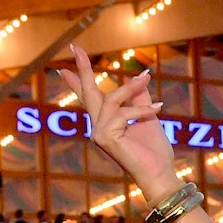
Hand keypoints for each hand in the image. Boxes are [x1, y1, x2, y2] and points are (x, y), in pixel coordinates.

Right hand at [58, 46, 178, 198]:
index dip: (78, 82)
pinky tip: (158, 108)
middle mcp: (98, 128)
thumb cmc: (155, 151)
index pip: (89, 99)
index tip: (62, 69)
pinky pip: (123, 113)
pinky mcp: (105, 138)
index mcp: (107, 123)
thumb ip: (140, 99)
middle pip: (88, 93)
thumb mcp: (148, 118)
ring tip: (146, 78)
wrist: (160, 174)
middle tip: (75, 47)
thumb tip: (139, 79)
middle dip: (83, 69)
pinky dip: (142, 110)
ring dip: (130, 88)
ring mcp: (99, 133)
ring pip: (111, 100)